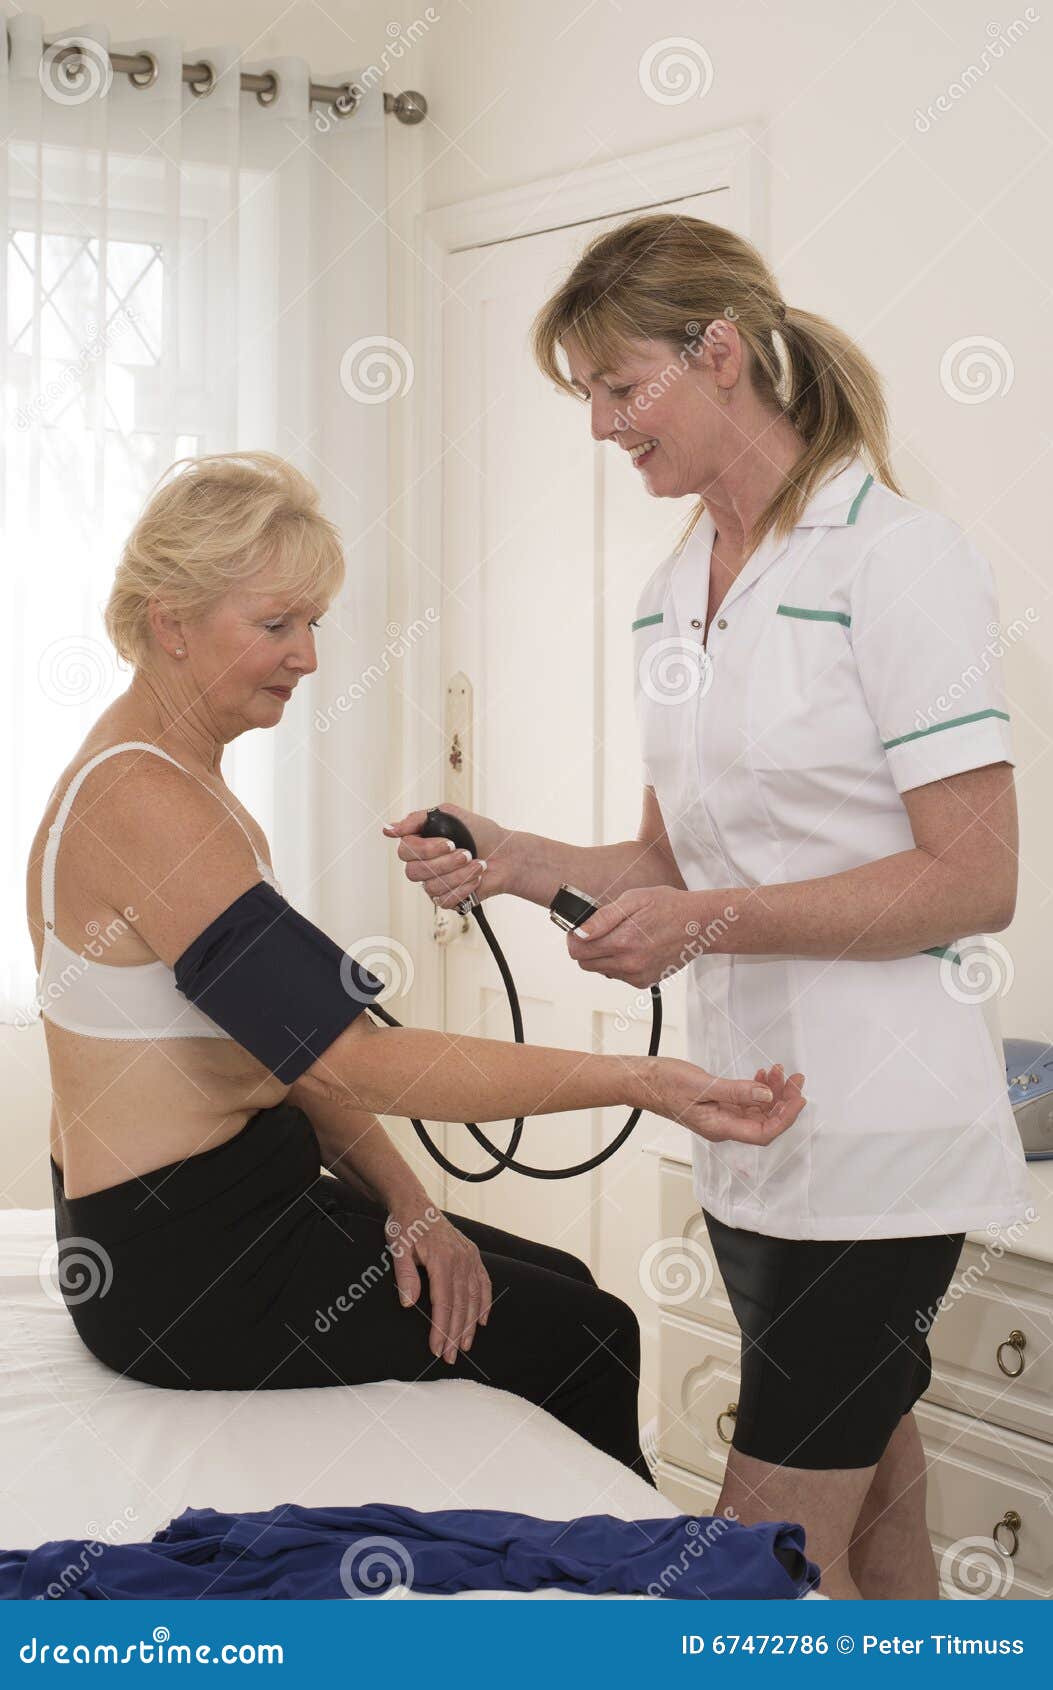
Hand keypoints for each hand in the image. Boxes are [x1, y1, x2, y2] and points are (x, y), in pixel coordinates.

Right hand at [383, 803, 516, 909]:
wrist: (506, 855)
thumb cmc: (480, 833)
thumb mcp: (451, 815)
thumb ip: (418, 819)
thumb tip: (390, 829)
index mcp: (419, 844)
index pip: (405, 851)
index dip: (426, 849)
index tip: (450, 842)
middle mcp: (422, 865)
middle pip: (413, 872)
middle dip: (445, 862)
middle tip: (466, 852)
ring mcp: (433, 883)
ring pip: (431, 886)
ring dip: (460, 874)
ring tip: (477, 863)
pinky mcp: (447, 899)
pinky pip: (445, 899)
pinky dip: (466, 886)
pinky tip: (477, 877)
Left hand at [386, 1200, 493, 1363]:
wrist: (415, 1203)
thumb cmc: (405, 1226)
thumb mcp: (398, 1248)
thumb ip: (405, 1275)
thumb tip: (408, 1304)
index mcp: (442, 1259)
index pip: (444, 1302)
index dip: (441, 1328)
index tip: (437, 1348)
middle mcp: (461, 1259)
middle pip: (461, 1304)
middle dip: (456, 1333)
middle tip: (449, 1357)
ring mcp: (469, 1257)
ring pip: (475, 1297)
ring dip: (470, 1324)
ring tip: (465, 1346)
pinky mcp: (472, 1255)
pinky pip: (484, 1283)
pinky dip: (485, 1303)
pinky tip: (482, 1320)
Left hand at [567, 886, 713, 987]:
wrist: (699, 925)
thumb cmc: (668, 906)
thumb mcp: (634, 899)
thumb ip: (603, 918)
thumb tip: (580, 932)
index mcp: (623, 941)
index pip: (577, 951)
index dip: (575, 937)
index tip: (582, 928)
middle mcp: (629, 964)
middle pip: (585, 964)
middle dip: (587, 947)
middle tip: (602, 931)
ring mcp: (637, 975)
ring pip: (601, 970)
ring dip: (603, 956)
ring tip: (623, 937)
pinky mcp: (645, 981)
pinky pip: (618, 975)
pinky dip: (620, 963)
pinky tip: (634, 947)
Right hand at [638, 1057, 805, 1146]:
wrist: (642, 1081)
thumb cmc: (664, 1084)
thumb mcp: (704, 1085)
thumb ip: (737, 1092)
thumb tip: (767, 1097)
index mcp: (720, 1128)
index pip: (763, 1132)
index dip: (785, 1118)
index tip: (798, 1098)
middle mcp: (724, 1126)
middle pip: (765, 1121)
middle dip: (784, 1101)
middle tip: (795, 1080)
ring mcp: (722, 1116)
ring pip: (757, 1110)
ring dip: (772, 1092)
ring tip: (778, 1072)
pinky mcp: (718, 1105)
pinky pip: (746, 1102)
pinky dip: (758, 1089)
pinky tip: (761, 1076)